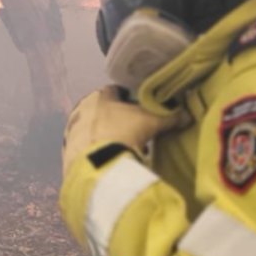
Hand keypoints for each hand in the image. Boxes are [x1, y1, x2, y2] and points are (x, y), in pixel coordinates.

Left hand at [62, 85, 191, 177]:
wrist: (96, 164)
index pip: (115, 90)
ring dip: (106, 136)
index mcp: (100, 96)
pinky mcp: (67, 150)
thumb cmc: (124, 132)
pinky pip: (85, 147)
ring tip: (123, 148)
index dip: (129, 98)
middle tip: (134, 131)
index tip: (140, 109)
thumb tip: (188, 115)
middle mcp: (82, 108)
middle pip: (102, 110)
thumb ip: (170, 117)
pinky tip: (109, 160)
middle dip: (117, 119)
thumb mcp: (152, 122)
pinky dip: (96, 151)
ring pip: (92, 129)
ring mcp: (72, 129)